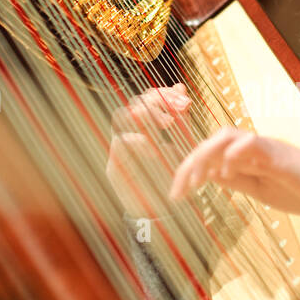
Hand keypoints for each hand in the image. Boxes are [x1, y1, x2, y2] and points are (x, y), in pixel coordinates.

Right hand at [106, 82, 196, 216]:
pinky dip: (137, 142)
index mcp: (144, 127)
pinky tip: (155, 147)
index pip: (147, 98)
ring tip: (168, 124)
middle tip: (179, 109)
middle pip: (134, 103)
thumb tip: (181, 86)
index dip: (164, 94)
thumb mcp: (181, 144)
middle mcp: (129, 133)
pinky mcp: (114, 166)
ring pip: (121, 117)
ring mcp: (119, 149)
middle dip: (158, 101)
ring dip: (145, 116)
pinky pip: (119, 144)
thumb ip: (180, 119)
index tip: (185, 100)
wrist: (161, 213)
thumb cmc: (169, 178)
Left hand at [169, 126, 299, 216]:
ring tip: (196, 181)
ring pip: (226, 136)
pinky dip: (233, 156)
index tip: (177, 194)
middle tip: (179, 190)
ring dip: (205, 156)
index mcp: (247, 156)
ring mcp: (265, 147)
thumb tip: (211, 175)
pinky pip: (251, 144)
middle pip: (213, 140)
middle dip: (190, 163)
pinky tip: (226, 173)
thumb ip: (237, 181)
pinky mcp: (278, 154)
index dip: (190, 170)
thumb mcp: (260, 190)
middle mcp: (252, 146)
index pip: (211, 153)